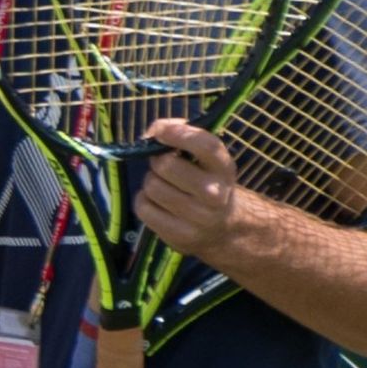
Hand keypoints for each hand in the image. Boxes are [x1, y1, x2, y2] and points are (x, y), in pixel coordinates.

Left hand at [134, 118, 240, 258]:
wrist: (223, 227)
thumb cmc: (206, 180)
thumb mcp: (205, 157)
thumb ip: (181, 134)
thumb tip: (152, 131)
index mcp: (223, 168)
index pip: (205, 145)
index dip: (178, 133)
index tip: (160, 131)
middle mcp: (214, 193)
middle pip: (166, 166)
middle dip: (157, 160)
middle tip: (163, 165)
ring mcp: (198, 218)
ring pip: (152, 186)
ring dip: (151, 181)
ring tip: (164, 185)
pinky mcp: (179, 235)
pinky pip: (143, 207)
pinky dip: (144, 201)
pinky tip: (158, 203)